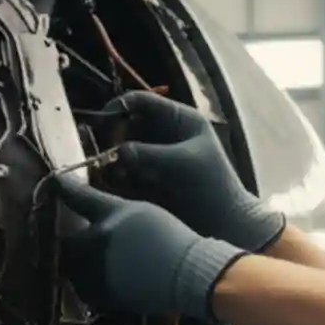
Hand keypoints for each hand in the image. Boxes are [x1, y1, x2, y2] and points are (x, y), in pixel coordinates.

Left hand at [54, 175, 246, 320]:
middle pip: (66, 241)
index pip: (77, 197)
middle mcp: (97, 243)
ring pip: (71, 267)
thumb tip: (83, 201)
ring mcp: (97, 271)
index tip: (54, 182)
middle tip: (76, 238)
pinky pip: (84, 288)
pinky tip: (103, 277)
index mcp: (109, 217)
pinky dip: (88, 282)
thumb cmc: (172, 238)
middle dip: (70, 239)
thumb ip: (109, 207)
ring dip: (76, 263)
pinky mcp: (102, 296)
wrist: (190, 274)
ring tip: (90, 261)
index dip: (62, 188)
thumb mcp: (142, 211)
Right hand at [107, 90, 285, 251]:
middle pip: (128, 123)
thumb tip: (119, 150)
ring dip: (115, 157)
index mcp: (180, 119)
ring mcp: (156, 154)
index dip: (120, 107)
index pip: (142, 101)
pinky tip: (120, 183)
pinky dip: (120, 173)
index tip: (101, 124)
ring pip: (124, 146)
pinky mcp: (149, 176)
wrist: (223, 222)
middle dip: (114, 136)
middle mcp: (165, 133)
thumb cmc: (212, 187)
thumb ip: (151, 153)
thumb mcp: (183, 164)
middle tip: (106, 154)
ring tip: (115, 172)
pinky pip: (126, 168)